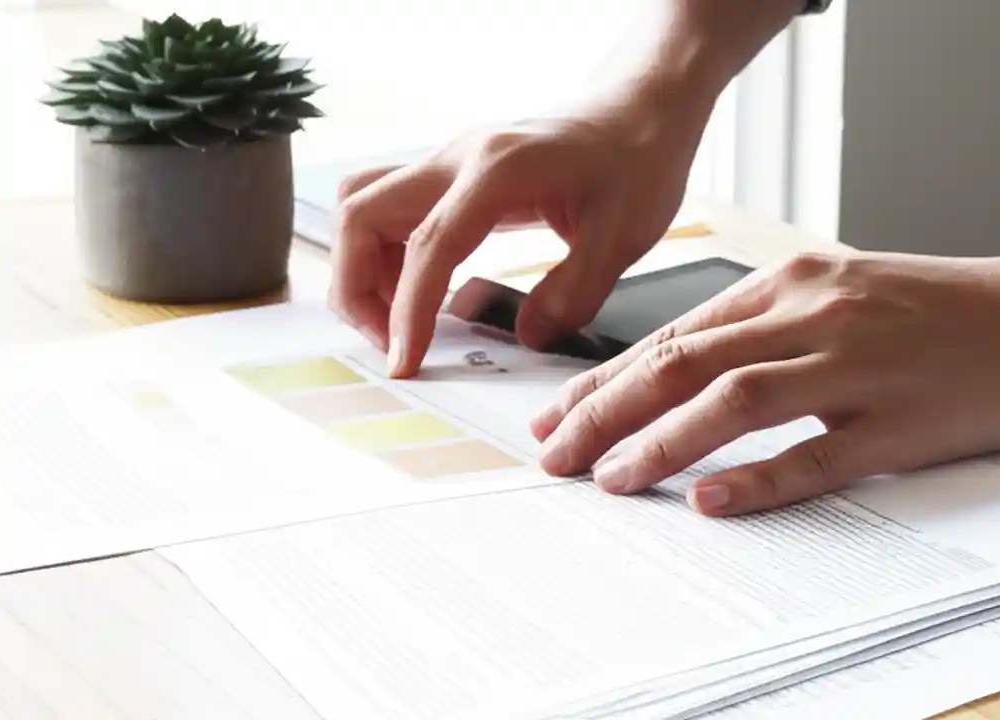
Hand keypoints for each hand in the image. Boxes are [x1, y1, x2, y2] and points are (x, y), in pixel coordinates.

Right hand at [328, 79, 710, 377]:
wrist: (642, 110)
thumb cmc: (638, 159)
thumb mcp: (625, 234)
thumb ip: (575, 291)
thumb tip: (527, 336)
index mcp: (498, 169)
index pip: (428, 245)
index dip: (408, 311)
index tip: (405, 361)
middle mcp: (458, 157)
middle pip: (361, 214)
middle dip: (358, 288)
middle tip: (392, 343)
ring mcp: (450, 162)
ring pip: (364, 209)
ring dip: (365, 270)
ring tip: (404, 322)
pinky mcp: (453, 176)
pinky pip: (392, 212)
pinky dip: (388, 257)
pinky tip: (427, 293)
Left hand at [530, 250, 999, 515]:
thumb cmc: (943, 309)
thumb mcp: (844, 290)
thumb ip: (769, 321)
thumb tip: (687, 366)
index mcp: (795, 281)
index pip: (677, 334)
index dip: (608, 377)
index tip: (560, 412)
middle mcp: (815, 313)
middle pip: (685, 362)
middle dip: (606, 409)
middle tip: (554, 451)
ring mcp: (857, 365)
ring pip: (735, 400)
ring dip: (662, 441)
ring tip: (610, 478)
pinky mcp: (901, 419)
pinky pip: (817, 453)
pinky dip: (758, 478)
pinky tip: (710, 500)